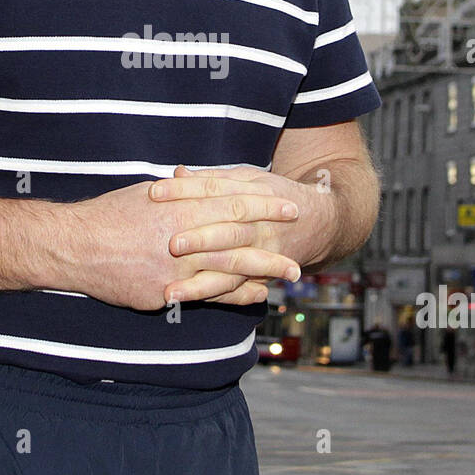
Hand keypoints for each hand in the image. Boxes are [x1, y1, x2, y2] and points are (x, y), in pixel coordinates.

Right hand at [72, 175, 303, 310]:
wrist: (73, 246)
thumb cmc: (109, 215)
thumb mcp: (148, 194)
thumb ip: (180, 191)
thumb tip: (200, 181)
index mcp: (180, 207)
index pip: (234, 203)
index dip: (265, 206)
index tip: (290, 206)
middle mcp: (182, 238)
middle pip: (238, 239)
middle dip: (273, 242)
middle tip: (302, 244)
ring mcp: (174, 269)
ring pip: (228, 270)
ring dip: (261, 272)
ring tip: (288, 274)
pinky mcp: (162, 294)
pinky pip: (206, 296)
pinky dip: (233, 295)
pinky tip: (254, 295)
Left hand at [149, 164, 335, 304]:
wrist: (320, 221)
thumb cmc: (275, 195)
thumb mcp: (248, 179)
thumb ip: (212, 178)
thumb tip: (178, 172)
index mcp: (249, 192)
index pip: (212, 188)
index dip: (184, 190)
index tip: (154, 192)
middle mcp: (257, 222)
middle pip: (226, 228)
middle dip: (199, 238)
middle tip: (170, 244)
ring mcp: (261, 251)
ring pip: (230, 266)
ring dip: (200, 282)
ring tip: (170, 291)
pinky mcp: (260, 273)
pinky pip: (235, 287)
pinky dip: (213, 296)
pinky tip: (189, 302)